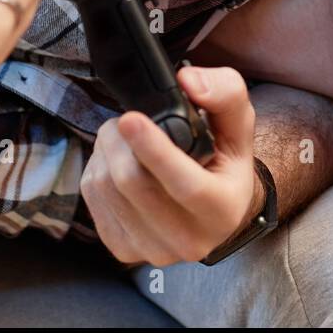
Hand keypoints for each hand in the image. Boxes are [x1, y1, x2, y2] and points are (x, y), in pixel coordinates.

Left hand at [81, 66, 260, 266]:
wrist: (213, 208)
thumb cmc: (223, 161)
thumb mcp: (238, 123)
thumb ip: (224, 93)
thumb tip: (188, 82)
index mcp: (223, 210)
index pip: (185, 184)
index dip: (153, 150)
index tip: (131, 118)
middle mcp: (190, 240)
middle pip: (133, 183)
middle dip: (119, 140)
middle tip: (126, 119)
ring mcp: (153, 251)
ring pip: (107, 190)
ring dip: (106, 152)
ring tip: (122, 139)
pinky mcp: (123, 249)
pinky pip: (93, 200)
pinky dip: (97, 170)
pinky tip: (116, 162)